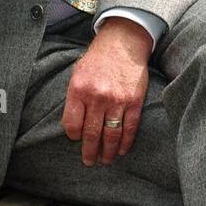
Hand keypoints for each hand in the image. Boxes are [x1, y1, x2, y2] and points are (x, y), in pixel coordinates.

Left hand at [62, 17, 152, 166]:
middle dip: (89, 152)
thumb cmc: (97, 60)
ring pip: (111, 135)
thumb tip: (74, 125)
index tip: (76, 138)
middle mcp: (97, 97)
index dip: (73, 135)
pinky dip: (125, 143)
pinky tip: (121, 150)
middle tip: (89, 161)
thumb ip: (75, 98)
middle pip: (91, 134)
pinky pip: (129, 128)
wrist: (123, 43)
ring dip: (107, 152)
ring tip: (105, 160)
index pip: (72, 124)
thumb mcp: (78, 74)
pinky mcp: (134, 102)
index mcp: (78, 90)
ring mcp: (116, 100)